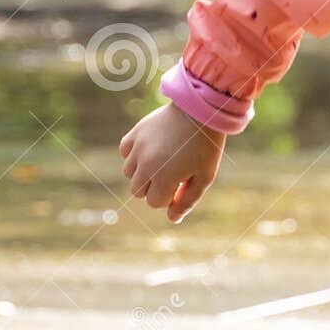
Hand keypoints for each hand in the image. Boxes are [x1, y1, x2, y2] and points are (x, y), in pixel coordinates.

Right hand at [120, 105, 223, 223]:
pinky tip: (148, 153)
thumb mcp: (203, 179)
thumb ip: (186, 201)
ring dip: (142, 174)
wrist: (198, 111)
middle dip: (153, 189)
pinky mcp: (136, 132)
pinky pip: (124, 152)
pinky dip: (133, 156)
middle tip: (171, 176)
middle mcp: (146, 163)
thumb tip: (171, 218)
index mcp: (164, 177)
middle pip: (138, 191)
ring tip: (160, 164)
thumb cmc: (205, 148)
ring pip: (128, 173)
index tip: (180, 186)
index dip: (167, 199)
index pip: (153, 202)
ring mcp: (139, 147)